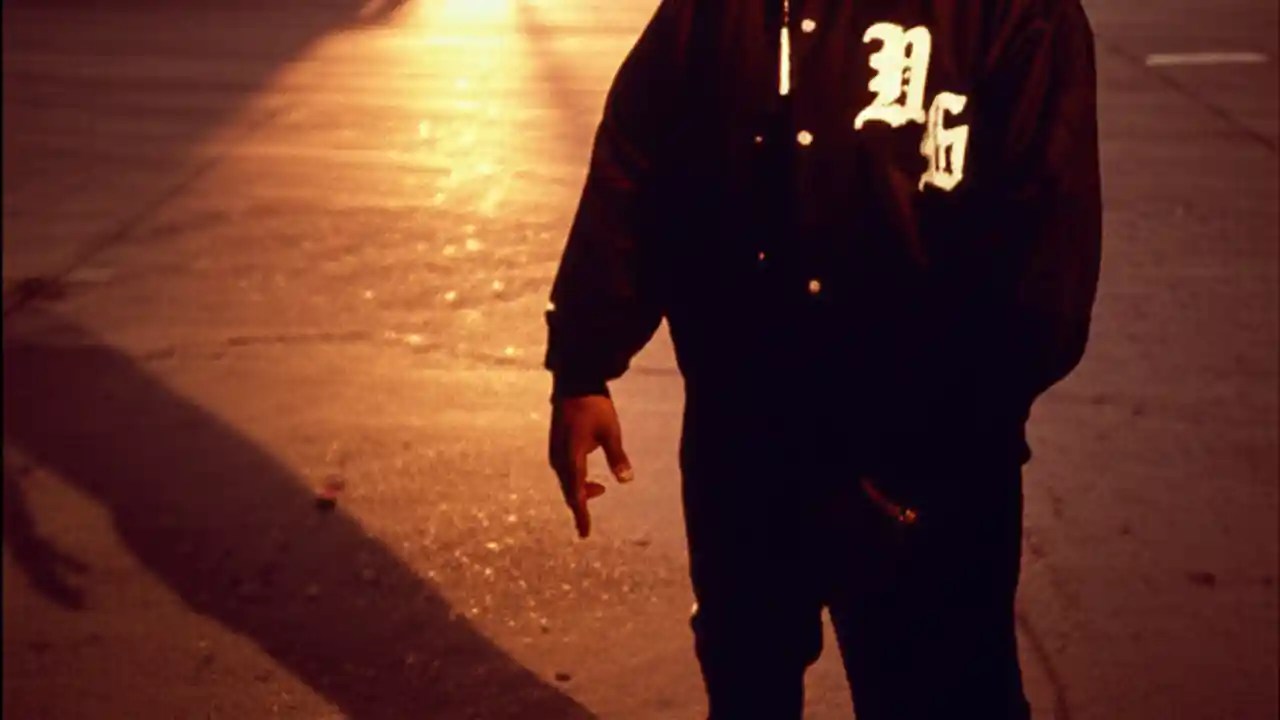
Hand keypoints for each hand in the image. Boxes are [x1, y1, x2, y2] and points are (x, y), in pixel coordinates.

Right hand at [549, 395, 633, 537]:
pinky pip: (564, 469)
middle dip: (580, 505)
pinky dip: (575, 478)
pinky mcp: (557, 443)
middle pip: (568, 490)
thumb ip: (617, 457)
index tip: (584, 533)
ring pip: (566, 480)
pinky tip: (588, 475)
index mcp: (571, 457)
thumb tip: (626, 481)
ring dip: (579, 490)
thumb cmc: (594, 406)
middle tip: (588, 522)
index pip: (576, 494)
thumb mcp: (610, 432)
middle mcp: (559, 457)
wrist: (574, 382)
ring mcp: (555, 450)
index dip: (581, 515)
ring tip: (600, 490)